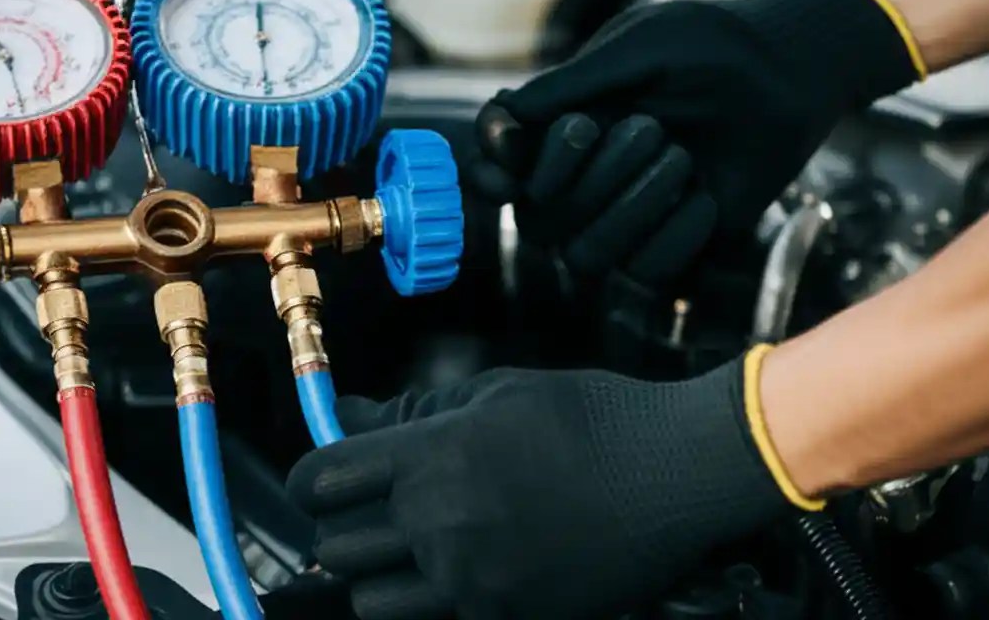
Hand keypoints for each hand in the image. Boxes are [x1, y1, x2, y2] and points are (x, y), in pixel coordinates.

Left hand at [286, 359, 789, 619]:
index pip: (322, 479)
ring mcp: (474, 581)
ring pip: (369, 601)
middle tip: (368, 505)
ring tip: (409, 545)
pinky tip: (461, 569)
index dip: (309, 477)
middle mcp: (442, 524)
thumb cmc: (597, 418)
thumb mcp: (500, 391)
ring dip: (375, 574)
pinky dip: (430, 601)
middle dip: (339, 522)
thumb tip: (351, 416)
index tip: (320, 475)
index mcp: (436, 455)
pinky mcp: (505, 616)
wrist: (679, 472)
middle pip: (334, 545)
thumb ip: (415, 411)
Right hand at [460, 0, 916, 284]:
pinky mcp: (667, 251)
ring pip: (587, 256)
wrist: (790, 77)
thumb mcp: (636, 49)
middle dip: (597, 176)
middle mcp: (581, 183)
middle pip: (540, 222)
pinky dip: (684, 228)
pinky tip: (707, 194)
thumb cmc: (711, 48)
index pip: (495, 173)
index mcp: (559, 132)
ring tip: (684, 158)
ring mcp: (622, 222)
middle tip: (652, 127)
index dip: (493, 177)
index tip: (510, 174)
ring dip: (637, 205)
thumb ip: (566, 85)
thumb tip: (499, 117)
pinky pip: (648, 269)